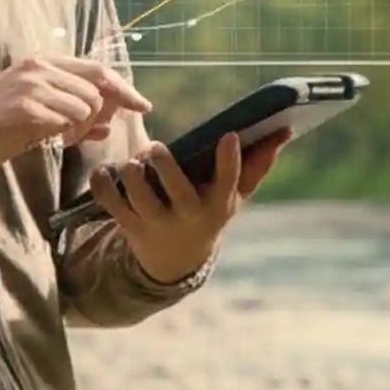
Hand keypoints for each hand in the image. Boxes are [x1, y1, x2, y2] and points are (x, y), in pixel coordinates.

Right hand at [0, 55, 152, 180]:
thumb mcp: (37, 116)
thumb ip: (74, 114)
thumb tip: (111, 123)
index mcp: (43, 62)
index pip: (97, 69)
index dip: (124, 88)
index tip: (143, 106)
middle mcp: (40, 66)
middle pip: (99, 86)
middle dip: (105, 112)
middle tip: (91, 133)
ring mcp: (32, 84)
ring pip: (87, 106)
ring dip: (81, 129)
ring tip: (58, 139)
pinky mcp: (26, 107)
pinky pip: (67, 122)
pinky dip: (65, 136)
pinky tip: (46, 141)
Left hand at [89, 128, 292, 283]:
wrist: (176, 259)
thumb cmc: (209, 212)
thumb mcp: (234, 195)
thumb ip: (257, 164)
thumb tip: (285, 131)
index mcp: (218, 205)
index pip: (228, 182)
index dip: (230, 160)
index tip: (229, 135)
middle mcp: (188, 215)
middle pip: (176, 188)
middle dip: (164, 164)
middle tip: (156, 148)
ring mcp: (157, 223)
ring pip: (139, 194)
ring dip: (132, 172)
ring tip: (134, 162)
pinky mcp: (130, 225)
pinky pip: (111, 203)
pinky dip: (104, 184)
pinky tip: (107, 172)